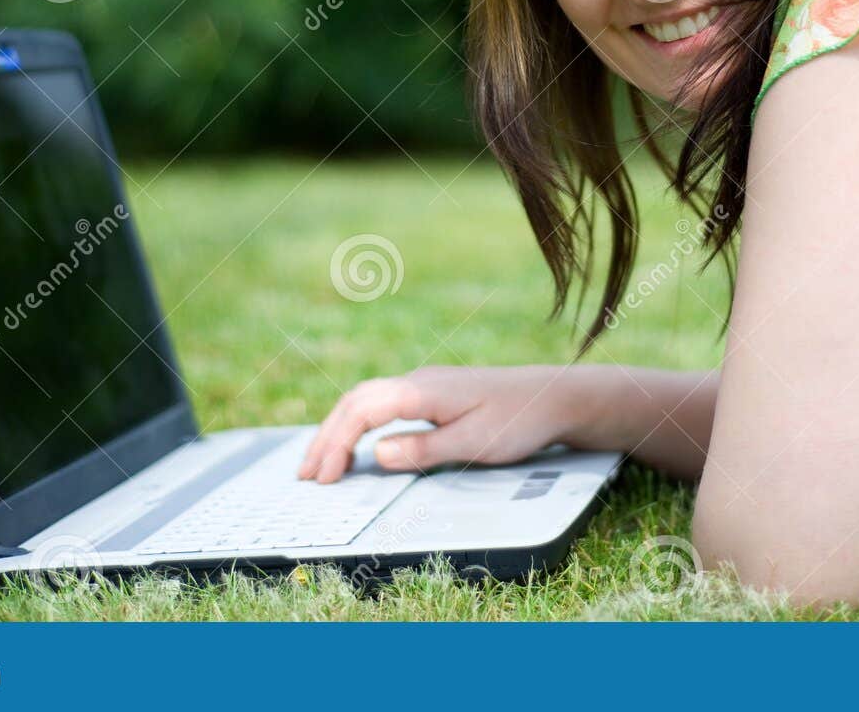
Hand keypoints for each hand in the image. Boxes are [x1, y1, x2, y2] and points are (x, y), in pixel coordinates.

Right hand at [296, 364, 581, 482]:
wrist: (553, 396)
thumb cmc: (519, 419)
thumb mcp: (475, 443)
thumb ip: (424, 449)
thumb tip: (378, 454)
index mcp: (423, 390)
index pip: (363, 411)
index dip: (337, 444)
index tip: (324, 477)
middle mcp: (417, 381)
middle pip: (355, 402)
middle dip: (326, 437)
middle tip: (305, 475)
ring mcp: (423, 385)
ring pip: (365, 400)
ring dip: (338, 429)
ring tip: (319, 463)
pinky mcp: (431, 394)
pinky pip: (381, 404)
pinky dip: (358, 424)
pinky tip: (354, 444)